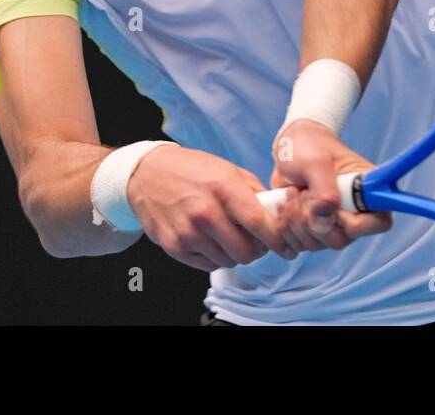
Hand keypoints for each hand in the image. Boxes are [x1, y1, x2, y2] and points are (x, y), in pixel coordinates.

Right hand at [125, 144, 300, 271]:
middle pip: (246, 251)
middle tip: (255, 241)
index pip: (258, 223)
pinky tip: (210, 240)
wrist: (147, 174)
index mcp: (223, 188)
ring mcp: (188, 232)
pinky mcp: (174, 247)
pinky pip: (207, 265)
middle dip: (257, 250)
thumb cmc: (192, 170)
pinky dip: (215, 257)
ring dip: (235, 254)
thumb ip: (253, 191)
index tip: (286, 247)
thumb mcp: (226, 169)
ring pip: (228, 261)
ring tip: (229, 237)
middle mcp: (205, 213)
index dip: (277, 239)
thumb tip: (276, 212)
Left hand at [269, 119, 392, 251]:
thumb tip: (323, 224)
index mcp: (367, 192)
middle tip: (301, 194)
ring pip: (316, 244)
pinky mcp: (311, 231)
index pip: (379, 222)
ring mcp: (332, 225)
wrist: (289, 149)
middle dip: (312, 220)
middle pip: (340, 240)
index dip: (354, 224)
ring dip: (294, 221)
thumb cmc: (309, 148)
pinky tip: (282, 207)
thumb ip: (324, 191)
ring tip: (291, 194)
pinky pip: (298, 246)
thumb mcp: (316, 163)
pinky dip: (284, 230)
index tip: (333, 206)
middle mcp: (353, 213)